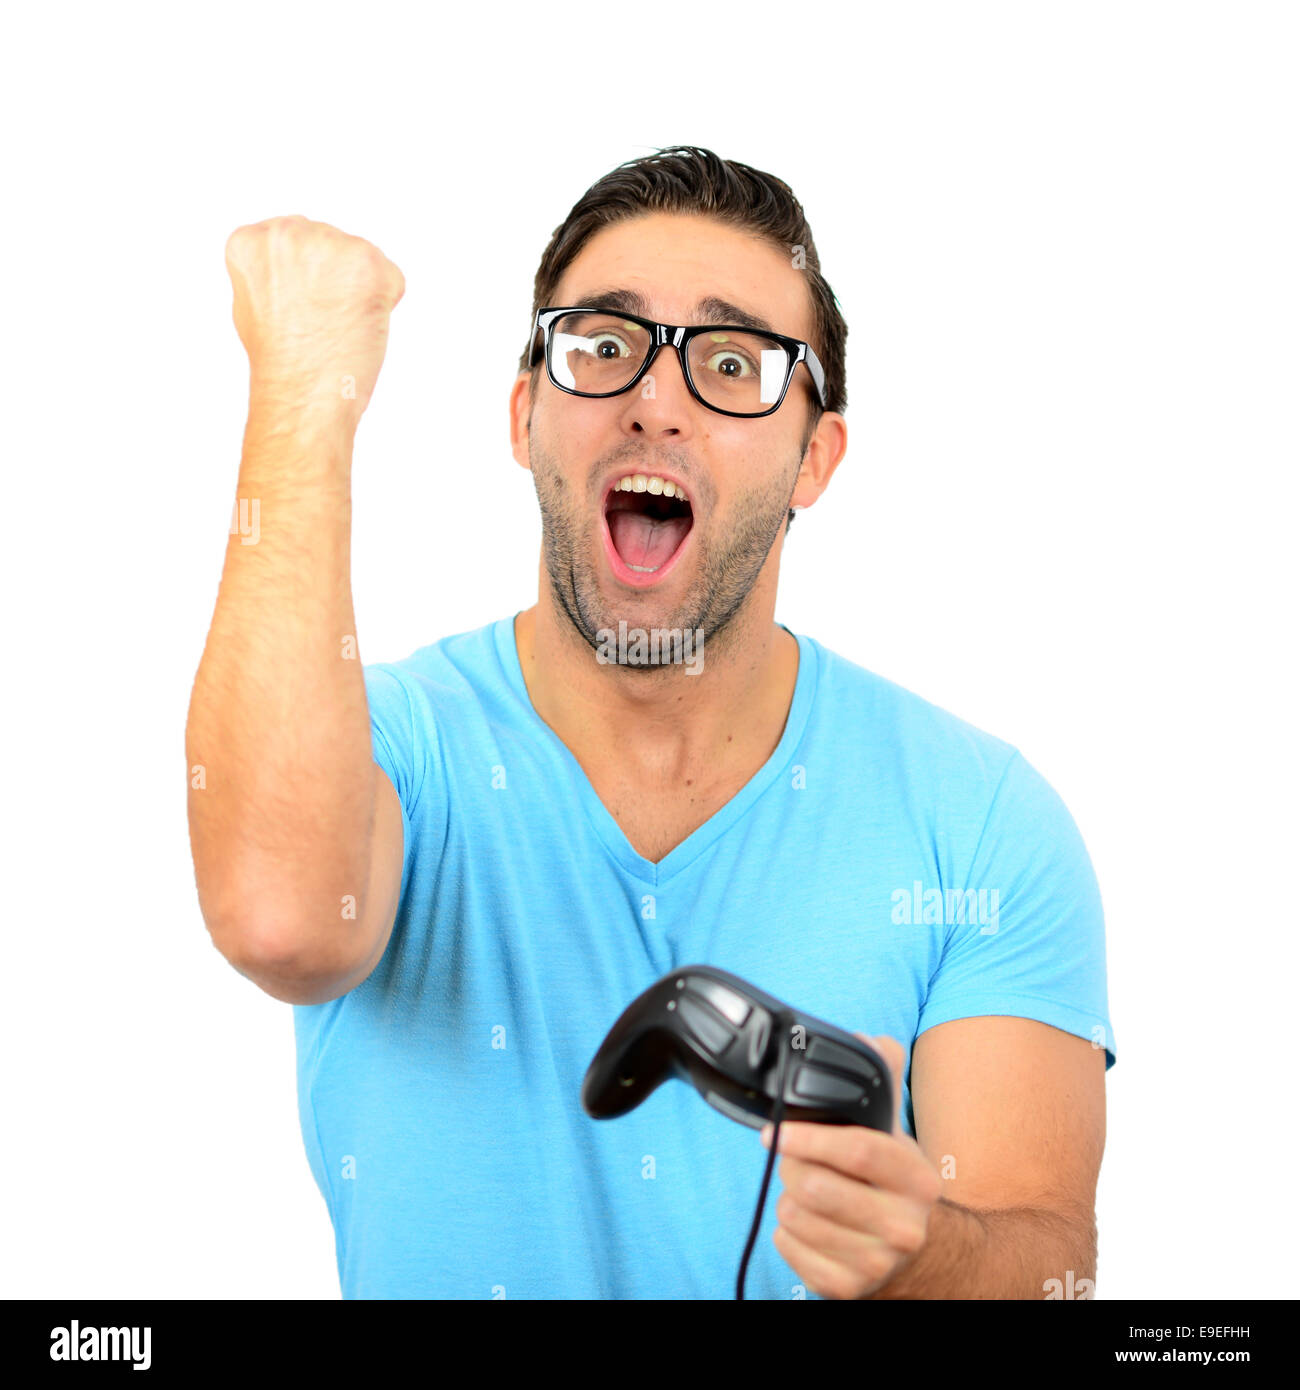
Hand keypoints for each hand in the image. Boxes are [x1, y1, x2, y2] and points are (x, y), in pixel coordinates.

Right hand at [224, 214, 405, 428]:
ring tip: (336, 326)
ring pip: (362, 260)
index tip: (298, 307)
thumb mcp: (252, 301)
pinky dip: (385, 305)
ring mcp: (329, 244)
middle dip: (335, 279)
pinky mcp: (368, 263)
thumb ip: (273, 267)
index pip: (296, 239)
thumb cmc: (280, 362)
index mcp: (253, 239)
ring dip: (360, 292)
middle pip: (331, 244)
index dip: (305, 279)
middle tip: (320, 321)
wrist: (302, 395)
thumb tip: (300, 260)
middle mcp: (287, 232)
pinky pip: (391, 279)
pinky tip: (358, 327)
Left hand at [759, 1033, 941, 1298]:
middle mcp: (903, 1226)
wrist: (917, 1255)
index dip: (810, 1137)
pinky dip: (786, 1232)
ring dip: (788, 1199)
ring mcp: (877, 1263)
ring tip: (806, 1191)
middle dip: (793, 1167)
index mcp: (917, 1180)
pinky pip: (788, 1248)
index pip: (858, 1151)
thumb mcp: (896, 1135)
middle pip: (816, 1186)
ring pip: (796, 1216)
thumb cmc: (892, 1184)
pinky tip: (807, 1225)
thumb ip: (881, 1082)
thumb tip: (866, 1041)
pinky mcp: (848, 1289)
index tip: (776, 1131)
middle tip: (794, 1159)